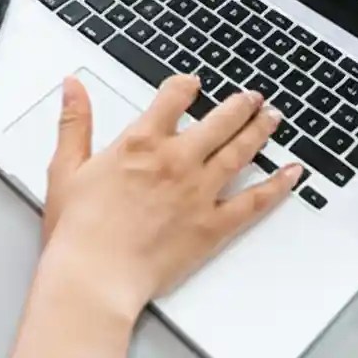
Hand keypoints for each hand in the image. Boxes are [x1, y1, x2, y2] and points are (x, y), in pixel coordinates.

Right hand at [39, 74, 301, 314]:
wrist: (96, 275)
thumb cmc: (78, 230)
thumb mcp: (66, 167)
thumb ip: (74, 122)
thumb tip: (73, 86)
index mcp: (141, 143)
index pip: (173, 98)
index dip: (186, 86)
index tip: (193, 83)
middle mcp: (176, 161)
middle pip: (218, 121)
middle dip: (238, 105)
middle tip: (251, 97)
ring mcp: (199, 192)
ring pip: (240, 151)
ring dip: (260, 130)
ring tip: (272, 118)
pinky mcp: (213, 225)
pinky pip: (255, 201)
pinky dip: (277, 185)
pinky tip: (291, 173)